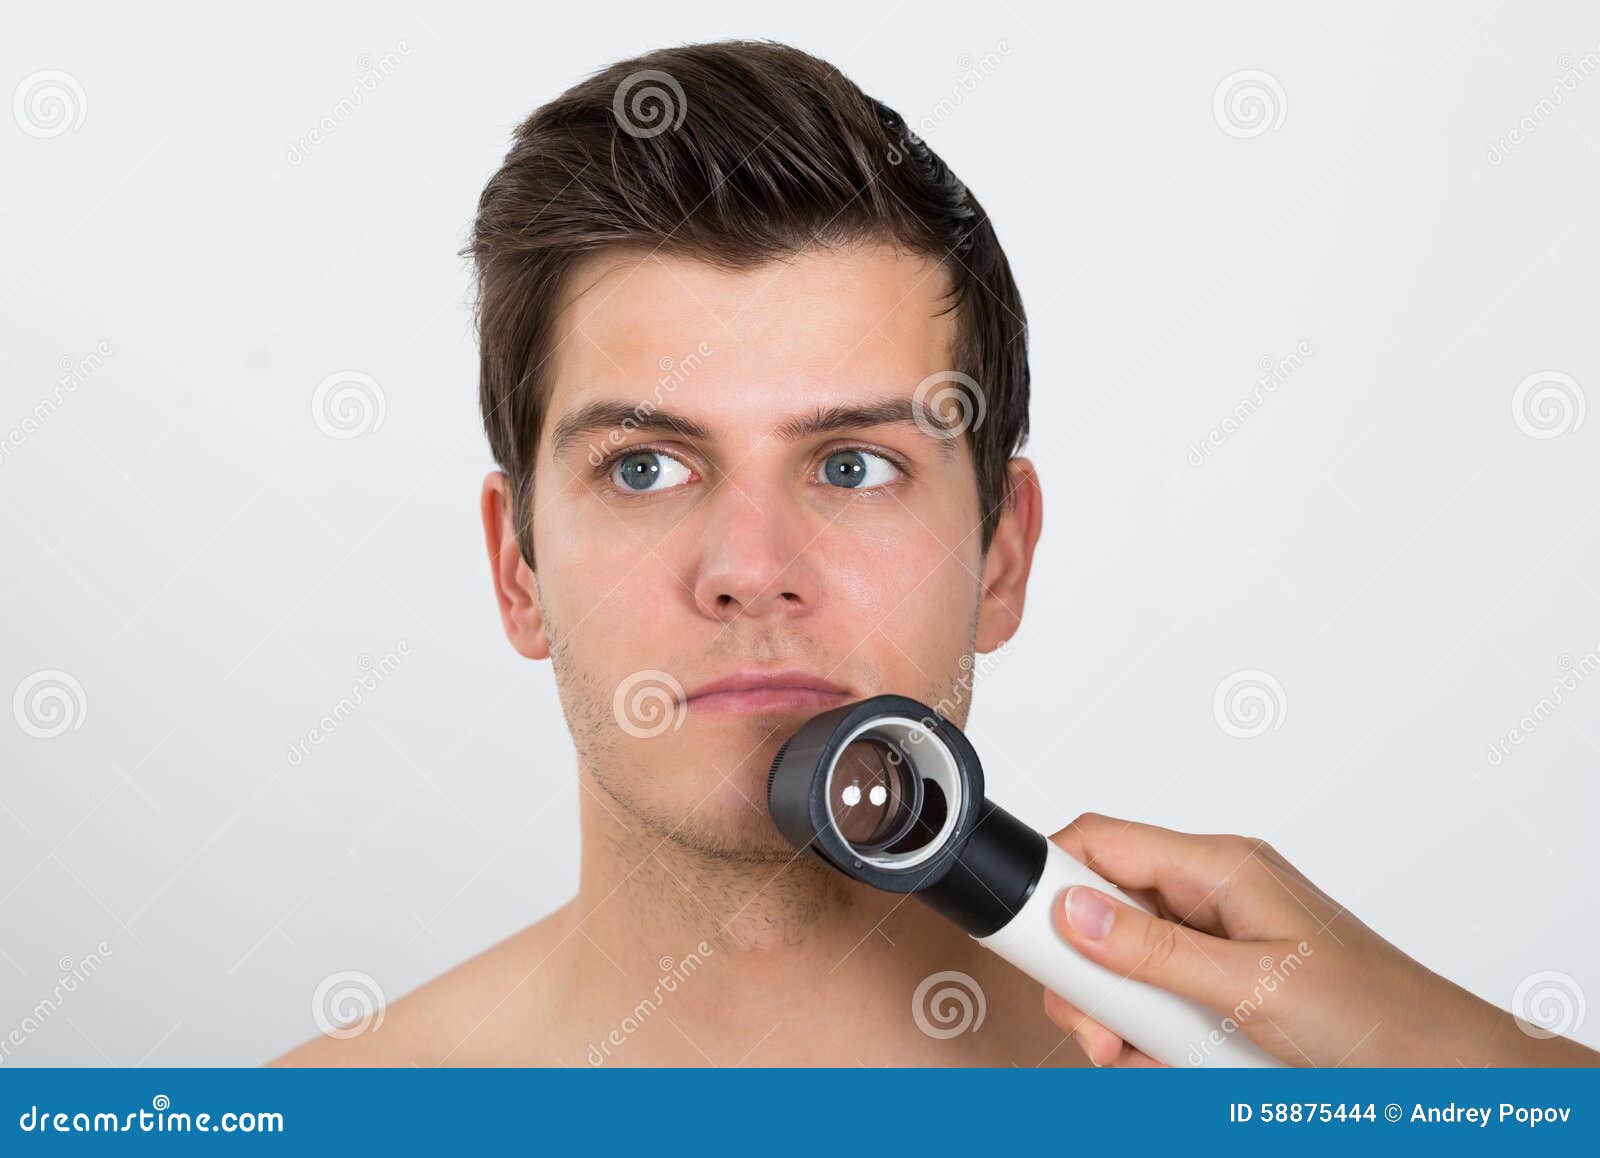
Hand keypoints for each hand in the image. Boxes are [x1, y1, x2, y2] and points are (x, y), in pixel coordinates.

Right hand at [1040, 812, 1598, 1067]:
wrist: (1440, 1071)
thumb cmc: (1374, 1017)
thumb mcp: (1251, 986)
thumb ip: (1154, 950)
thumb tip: (1072, 913)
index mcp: (1219, 867)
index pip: (1101, 841)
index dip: (1048, 878)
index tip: (1021, 932)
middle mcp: (1210, 894)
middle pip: (1100, 911)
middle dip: (1085, 974)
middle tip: (1098, 1030)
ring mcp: (1214, 940)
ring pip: (1120, 962)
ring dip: (1117, 1014)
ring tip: (1143, 1056)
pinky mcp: (1219, 984)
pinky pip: (1155, 999)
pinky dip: (1150, 1036)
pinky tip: (1175, 1064)